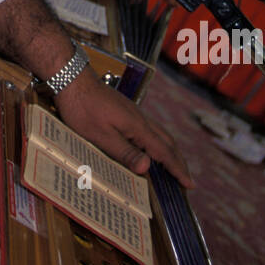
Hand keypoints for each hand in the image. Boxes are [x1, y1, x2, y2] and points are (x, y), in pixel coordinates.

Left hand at [57, 68, 192, 186]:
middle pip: (168, 142)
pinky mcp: (126, 111)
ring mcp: (134, 114)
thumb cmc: (83, 109)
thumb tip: (147, 167)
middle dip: (179, 162)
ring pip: (160, 134)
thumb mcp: (101, 136)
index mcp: (138, 127)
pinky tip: (151, 147)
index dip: (177, 169)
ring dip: (171, 151)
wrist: (74, 80)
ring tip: (175, 165)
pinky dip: (159, 143)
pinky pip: (151, 130)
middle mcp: (141, 119)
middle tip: (188, 180)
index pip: (164, 152)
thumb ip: (125, 152)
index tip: (190, 184)